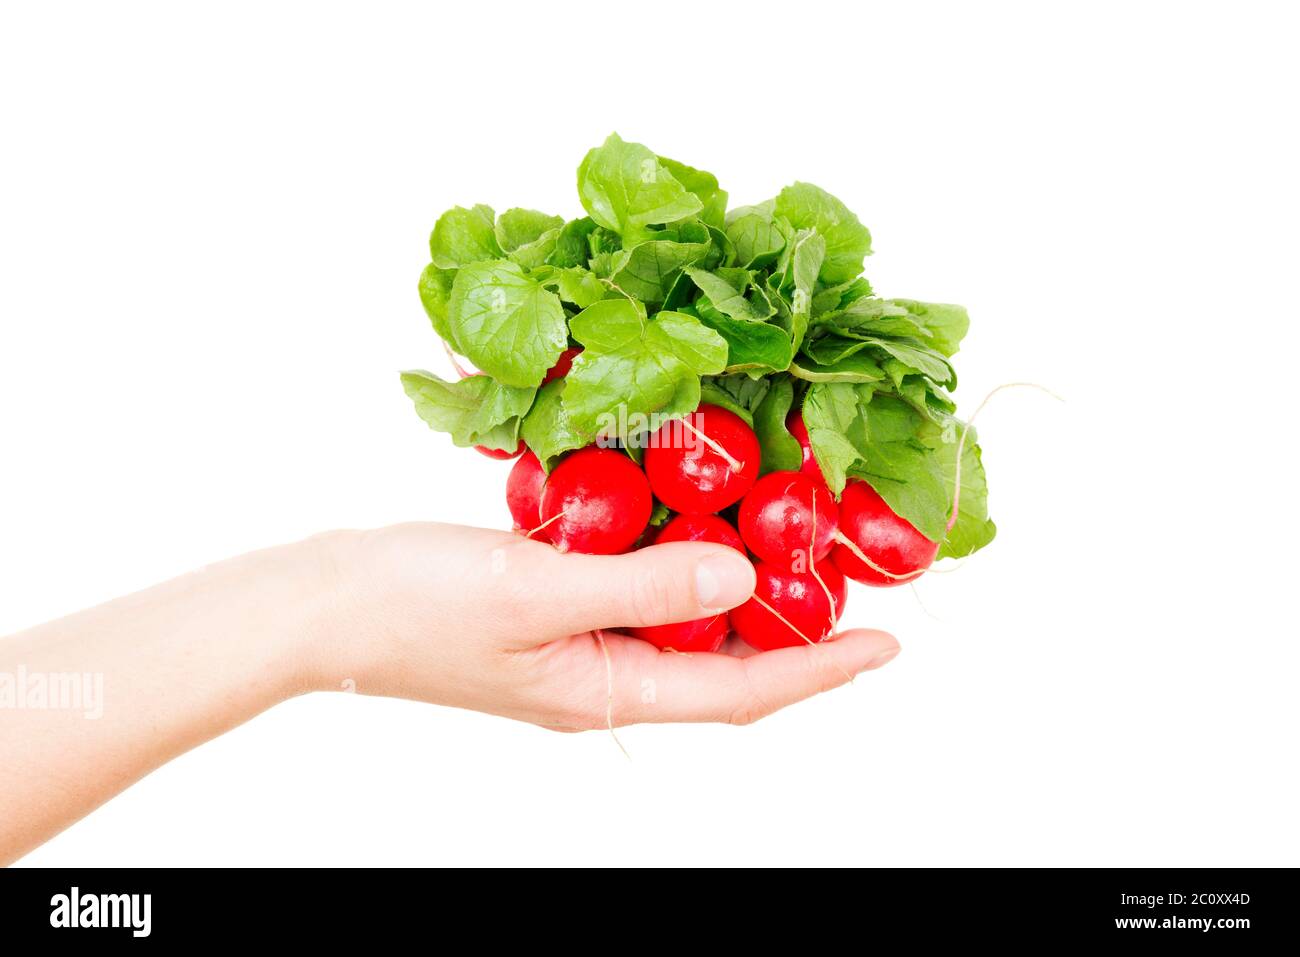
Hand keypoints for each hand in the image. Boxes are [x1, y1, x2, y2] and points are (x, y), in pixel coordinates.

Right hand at [313, 523, 900, 728]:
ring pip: (685, 619)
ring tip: (795, 540)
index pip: (739, 690)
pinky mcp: (557, 604)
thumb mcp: (534, 589)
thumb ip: (640, 583)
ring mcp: (580, 641)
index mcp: (608, 690)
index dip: (819, 669)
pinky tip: (694, 509)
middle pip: (724, 658)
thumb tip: (742, 579)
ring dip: (740, 585)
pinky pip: (639, 584)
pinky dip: (677, 553)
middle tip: (855, 578)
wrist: (322, 603)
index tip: (886, 643)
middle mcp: (606, 673)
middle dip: (795, 627)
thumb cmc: (412, 606)